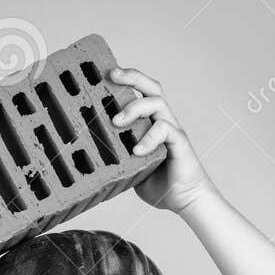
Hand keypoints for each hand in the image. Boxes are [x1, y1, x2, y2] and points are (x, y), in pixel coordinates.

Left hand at [108, 67, 218, 213]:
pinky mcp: (179, 142)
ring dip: (134, 107)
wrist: (185, 200)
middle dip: (132, 77)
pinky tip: (136, 151)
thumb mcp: (130, 168)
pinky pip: (164, 130)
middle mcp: (163, 121)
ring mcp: (172, 130)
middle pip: (151, 87)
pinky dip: (148, 138)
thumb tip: (89, 154)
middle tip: (112, 76)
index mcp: (151, 123)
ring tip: (117, 122)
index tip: (106, 74)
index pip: (141, 93)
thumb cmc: (159, 184)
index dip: (126, 80)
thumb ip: (117, 157)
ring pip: (157, 102)